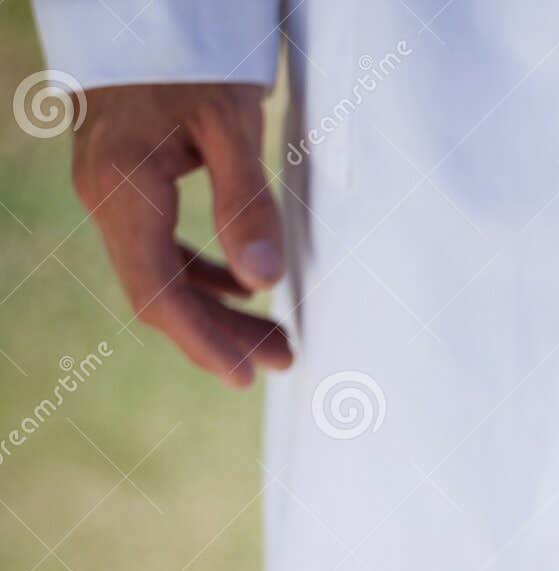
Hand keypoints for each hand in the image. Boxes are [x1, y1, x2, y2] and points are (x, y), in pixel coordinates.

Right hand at [70, 83, 292, 387]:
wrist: (145, 6)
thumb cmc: (193, 53)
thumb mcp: (231, 123)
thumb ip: (245, 203)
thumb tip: (263, 282)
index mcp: (124, 190)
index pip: (160, 292)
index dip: (204, 341)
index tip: (248, 376)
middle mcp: (105, 197)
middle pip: (160, 293)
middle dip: (220, 336)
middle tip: (285, 361)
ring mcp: (109, 190)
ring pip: (160, 273)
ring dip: (216, 310)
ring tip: (276, 338)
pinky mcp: (124, 182)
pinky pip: (158, 247)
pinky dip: (201, 275)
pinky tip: (242, 290)